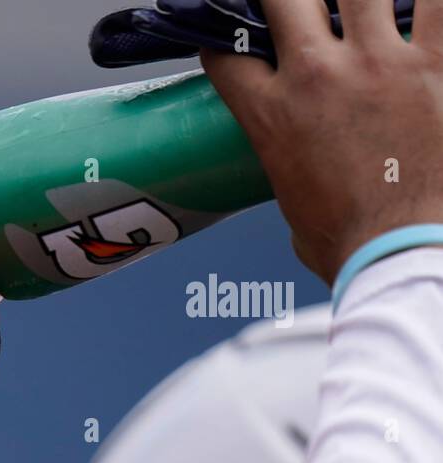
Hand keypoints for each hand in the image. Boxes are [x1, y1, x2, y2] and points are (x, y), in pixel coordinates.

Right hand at [201, 0, 442, 283]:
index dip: (224, 40)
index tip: (233, 39)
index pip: (227, 54)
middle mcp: (317, 77)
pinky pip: (434, 5)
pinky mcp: (437, 63)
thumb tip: (308, 170)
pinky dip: (425, 6)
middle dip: (286, 0)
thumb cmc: (349, 243)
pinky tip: (420, 12)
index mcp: (272, 115)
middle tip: (300, 9)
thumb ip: (293, 167)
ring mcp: (380, 64)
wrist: (401, 254)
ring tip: (363, 10)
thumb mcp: (291, 202)